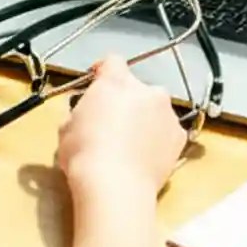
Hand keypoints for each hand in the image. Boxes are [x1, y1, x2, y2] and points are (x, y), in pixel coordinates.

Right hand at [58, 56, 187, 198]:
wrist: (116, 185)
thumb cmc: (84, 154)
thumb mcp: (67, 127)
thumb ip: (81, 111)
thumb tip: (87, 115)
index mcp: (116, 82)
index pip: (112, 61)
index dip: (103, 71)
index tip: (97, 83)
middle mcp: (147, 90)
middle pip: (136, 87)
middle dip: (126, 100)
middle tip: (114, 123)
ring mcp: (167, 113)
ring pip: (155, 109)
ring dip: (145, 118)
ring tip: (132, 144)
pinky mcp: (179, 136)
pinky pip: (167, 131)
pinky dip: (159, 139)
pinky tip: (146, 156)